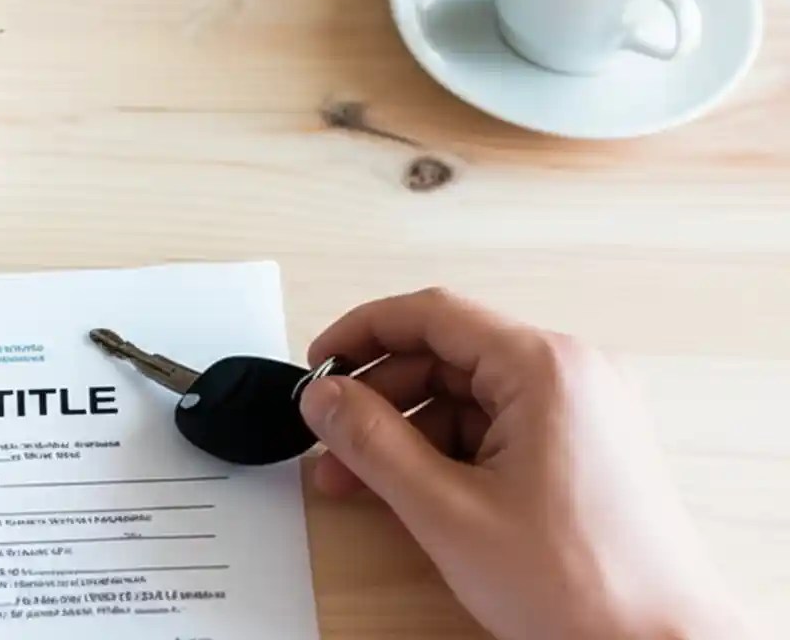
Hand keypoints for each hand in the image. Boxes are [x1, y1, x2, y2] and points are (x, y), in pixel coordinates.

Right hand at [299, 288, 760, 639]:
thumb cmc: (583, 586)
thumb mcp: (447, 510)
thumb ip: (372, 443)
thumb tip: (324, 398)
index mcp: (545, 368)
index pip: (432, 315)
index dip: (363, 333)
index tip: (319, 363)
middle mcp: (571, 375)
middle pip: (447, 357)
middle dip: (378, 398)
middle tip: (329, 436)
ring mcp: (580, 411)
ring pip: (467, 397)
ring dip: (406, 433)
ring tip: (359, 480)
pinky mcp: (581, 447)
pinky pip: (496, 428)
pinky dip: (446, 453)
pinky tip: (409, 490)